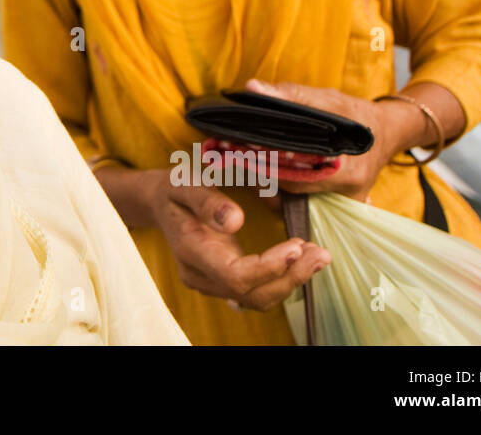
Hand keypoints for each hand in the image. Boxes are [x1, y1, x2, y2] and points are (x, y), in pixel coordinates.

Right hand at [139, 167, 330, 311]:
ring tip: (317, 256)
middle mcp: (199, 275)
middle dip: (290, 277)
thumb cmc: (174, 189)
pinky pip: (255, 291)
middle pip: (251, 294)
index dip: (268, 267)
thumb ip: (207, 200)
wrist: (160, 201)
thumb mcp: (185, 182)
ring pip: (257, 298)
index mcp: (190, 250)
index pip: (235, 275)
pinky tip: (301, 260)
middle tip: (320, 253)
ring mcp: (210, 282)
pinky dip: (282, 279)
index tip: (296, 246)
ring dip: (291, 281)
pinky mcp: (222, 282)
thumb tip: (235, 220)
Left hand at [245, 78, 414, 201]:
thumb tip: (253, 88)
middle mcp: (347, 191)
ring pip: (300, 198)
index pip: (295, 178)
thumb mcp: (326, 99)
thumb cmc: (355, 113)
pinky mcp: (343, 202)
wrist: (388, 130)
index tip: (244, 155)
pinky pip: (310, 201)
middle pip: (295, 191)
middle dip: (267, 176)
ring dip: (276, 184)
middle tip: (242, 158)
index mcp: (346, 170)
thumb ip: (290, 94)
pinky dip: (291, 188)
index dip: (266, 168)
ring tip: (254, 164)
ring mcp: (347, 200)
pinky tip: (275, 173)